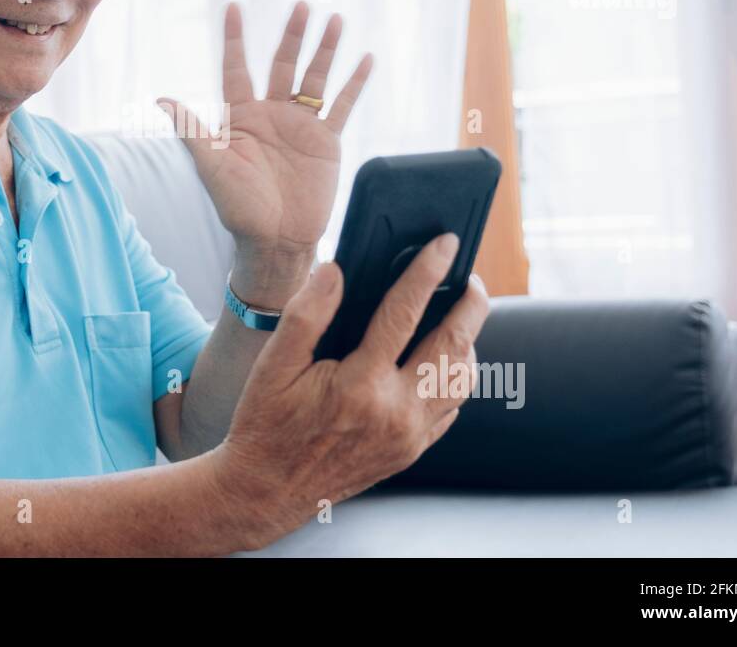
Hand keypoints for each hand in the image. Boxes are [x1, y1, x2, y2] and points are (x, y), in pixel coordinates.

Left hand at [157, 2, 373, 304]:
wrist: (275, 241)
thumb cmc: (237, 208)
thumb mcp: (211, 166)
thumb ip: (192, 131)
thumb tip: (161, 100)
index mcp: (241, 117)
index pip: (237, 67)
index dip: (235, 38)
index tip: (235, 7)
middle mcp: (271, 115)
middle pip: (282, 64)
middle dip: (291, 35)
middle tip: (301, 5)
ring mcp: (300, 127)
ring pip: (315, 78)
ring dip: (325, 50)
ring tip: (335, 19)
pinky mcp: (326, 142)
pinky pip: (341, 106)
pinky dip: (354, 84)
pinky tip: (364, 59)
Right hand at [204, 232, 489, 547]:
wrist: (266, 491)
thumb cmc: (266, 425)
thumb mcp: (273, 365)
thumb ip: (306, 313)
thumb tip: (336, 270)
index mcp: (359, 385)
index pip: (405, 313)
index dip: (427, 271)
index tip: (445, 244)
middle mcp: (394, 413)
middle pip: (454, 346)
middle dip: (470, 304)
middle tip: (469, 278)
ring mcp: (408, 437)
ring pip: (461, 380)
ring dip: (468, 343)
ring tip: (457, 317)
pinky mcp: (411, 452)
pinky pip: (451, 409)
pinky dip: (455, 379)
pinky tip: (439, 361)